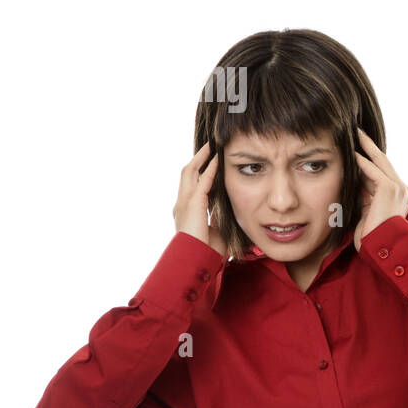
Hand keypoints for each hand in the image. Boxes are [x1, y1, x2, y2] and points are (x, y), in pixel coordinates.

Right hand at [174, 141, 226, 256]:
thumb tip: (225, 212)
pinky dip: (209, 169)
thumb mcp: (214, 231)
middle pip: (187, 174)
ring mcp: (184, 203)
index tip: (210, 162)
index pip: (192, 186)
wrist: (196, 261)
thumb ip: (217, 218)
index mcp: (186, 211)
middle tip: (208, 147)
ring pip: (190, 172)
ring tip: (211, 146)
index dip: (200, 173)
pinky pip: (202, 180)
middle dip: (197, 159)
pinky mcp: (192, 203)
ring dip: (201, 158)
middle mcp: (182, 204)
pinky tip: (217, 160)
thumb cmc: (206, 252)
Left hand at [353, 127, 407, 251]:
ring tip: (353, 135)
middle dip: (369, 146)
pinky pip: (372, 170)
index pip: (382, 171)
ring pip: (379, 161)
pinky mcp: (390, 189)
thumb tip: (354, 180)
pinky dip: (361, 160)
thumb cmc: (372, 237)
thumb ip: (364, 194)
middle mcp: (402, 189)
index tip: (358, 147)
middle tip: (357, 132)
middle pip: (383, 161)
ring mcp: (398, 188)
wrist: (382, 249)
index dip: (369, 158)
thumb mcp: (368, 210)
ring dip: (365, 147)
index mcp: (399, 195)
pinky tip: (351, 152)